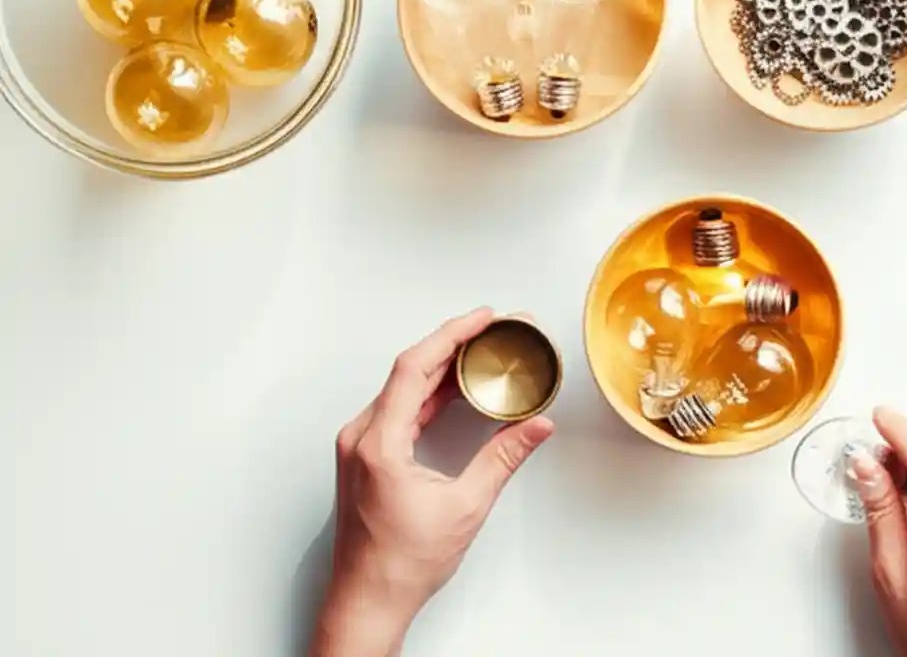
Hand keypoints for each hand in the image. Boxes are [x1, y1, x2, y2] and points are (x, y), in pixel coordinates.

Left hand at [311, 308, 555, 656]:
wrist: (367, 600)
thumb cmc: (400, 564)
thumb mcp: (465, 507)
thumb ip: (503, 458)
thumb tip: (536, 428)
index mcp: (379, 443)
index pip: (414, 367)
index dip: (451, 335)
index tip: (481, 318)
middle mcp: (361, 437)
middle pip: (407, 371)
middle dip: (451, 344)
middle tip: (490, 329)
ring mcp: (360, 447)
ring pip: (401, 389)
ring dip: (439, 368)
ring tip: (478, 354)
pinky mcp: (365, 457)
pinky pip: (397, 409)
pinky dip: (427, 394)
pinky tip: (452, 391)